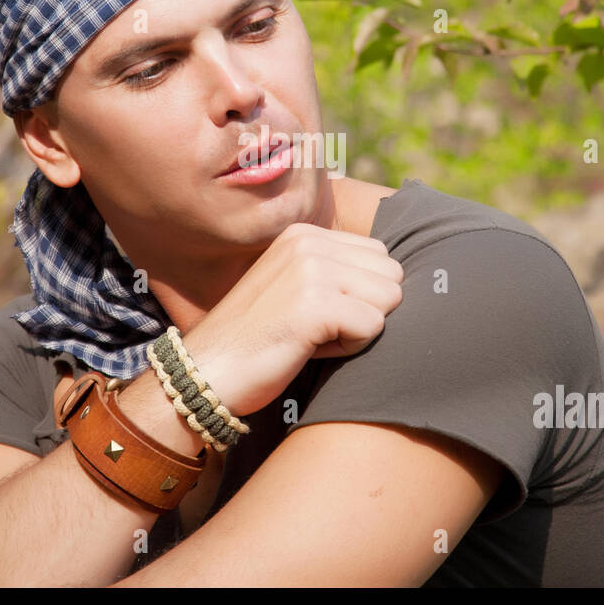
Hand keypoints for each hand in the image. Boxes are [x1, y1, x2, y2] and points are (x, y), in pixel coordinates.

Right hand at [179, 221, 403, 417]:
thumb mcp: (294, 285)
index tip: (316, 313)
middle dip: (367, 309)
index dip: (359, 295)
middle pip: (391, 275)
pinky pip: (373, 327)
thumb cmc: (256, 340)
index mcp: (305, 232)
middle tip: (319, 328)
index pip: (380, 256)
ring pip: (389, 299)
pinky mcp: (315, 304)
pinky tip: (310, 349)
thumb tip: (398, 278)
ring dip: (360, 329)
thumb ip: (336, 270)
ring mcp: (311, 269)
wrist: (205, 372)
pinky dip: (350, 348)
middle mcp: (309, 241)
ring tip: (313, 337)